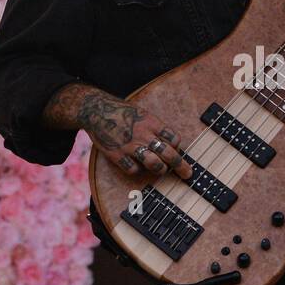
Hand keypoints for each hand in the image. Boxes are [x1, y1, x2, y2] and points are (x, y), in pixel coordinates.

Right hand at [77, 91, 192, 180]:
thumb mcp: (143, 114)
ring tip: (161, 169)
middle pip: (168, 154)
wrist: (97, 111)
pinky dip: (137, 170)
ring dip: (160, 169)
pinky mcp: (118, 155)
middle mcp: (143, 135)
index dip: (178, 147)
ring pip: (154, 164)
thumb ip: (155, 128)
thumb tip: (169, 143)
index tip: (176, 150)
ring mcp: (131, 146)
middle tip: (187, 174)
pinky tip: (136, 165)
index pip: (174, 138)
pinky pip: (133, 169)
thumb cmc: (122, 112)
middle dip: (181, 166)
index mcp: (152, 123)